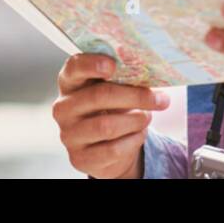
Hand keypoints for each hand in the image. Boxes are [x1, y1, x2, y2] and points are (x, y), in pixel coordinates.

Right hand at [53, 53, 169, 177]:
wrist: (107, 148)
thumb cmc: (112, 109)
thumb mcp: (114, 90)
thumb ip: (123, 79)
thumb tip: (151, 74)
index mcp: (70, 82)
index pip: (74, 67)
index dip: (92, 64)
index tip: (113, 65)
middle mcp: (64, 107)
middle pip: (99, 95)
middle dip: (134, 96)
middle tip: (159, 99)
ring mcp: (69, 134)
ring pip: (107, 125)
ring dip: (136, 120)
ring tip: (147, 117)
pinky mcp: (80, 158)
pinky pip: (113, 149)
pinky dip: (133, 140)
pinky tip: (138, 134)